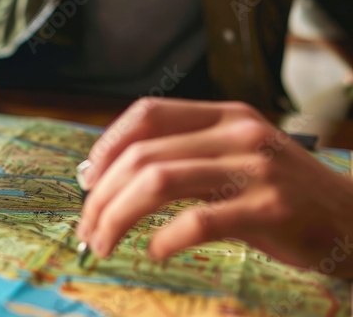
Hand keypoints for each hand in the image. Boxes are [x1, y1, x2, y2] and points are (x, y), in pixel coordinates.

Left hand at [77, 98, 352, 276]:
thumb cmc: (280, 196)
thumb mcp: (235, 159)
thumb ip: (182, 158)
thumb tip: (103, 177)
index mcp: (225, 116)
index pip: (147, 113)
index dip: (106, 146)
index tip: (87, 182)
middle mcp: (238, 134)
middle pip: (142, 155)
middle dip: (101, 196)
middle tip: (86, 229)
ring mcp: (256, 169)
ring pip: (159, 182)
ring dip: (117, 217)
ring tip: (103, 244)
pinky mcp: (270, 208)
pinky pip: (198, 221)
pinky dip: (164, 239)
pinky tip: (154, 252)